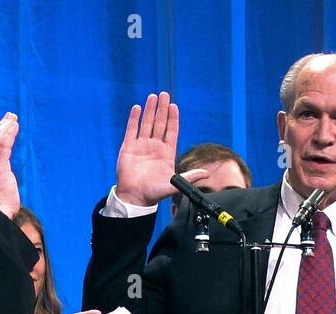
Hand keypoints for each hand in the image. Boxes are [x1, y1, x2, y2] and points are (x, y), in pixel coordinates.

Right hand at [115, 92, 207, 206]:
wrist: (135, 197)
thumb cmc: (154, 192)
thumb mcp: (174, 183)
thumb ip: (189, 176)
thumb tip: (206, 173)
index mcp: (166, 153)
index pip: (171, 131)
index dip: (173, 119)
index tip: (174, 106)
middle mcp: (154, 147)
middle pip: (159, 123)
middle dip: (162, 109)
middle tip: (165, 94)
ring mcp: (141, 145)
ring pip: (146, 123)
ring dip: (150, 110)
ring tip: (153, 96)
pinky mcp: (129, 147)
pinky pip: (132, 130)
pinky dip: (134, 119)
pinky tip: (137, 108)